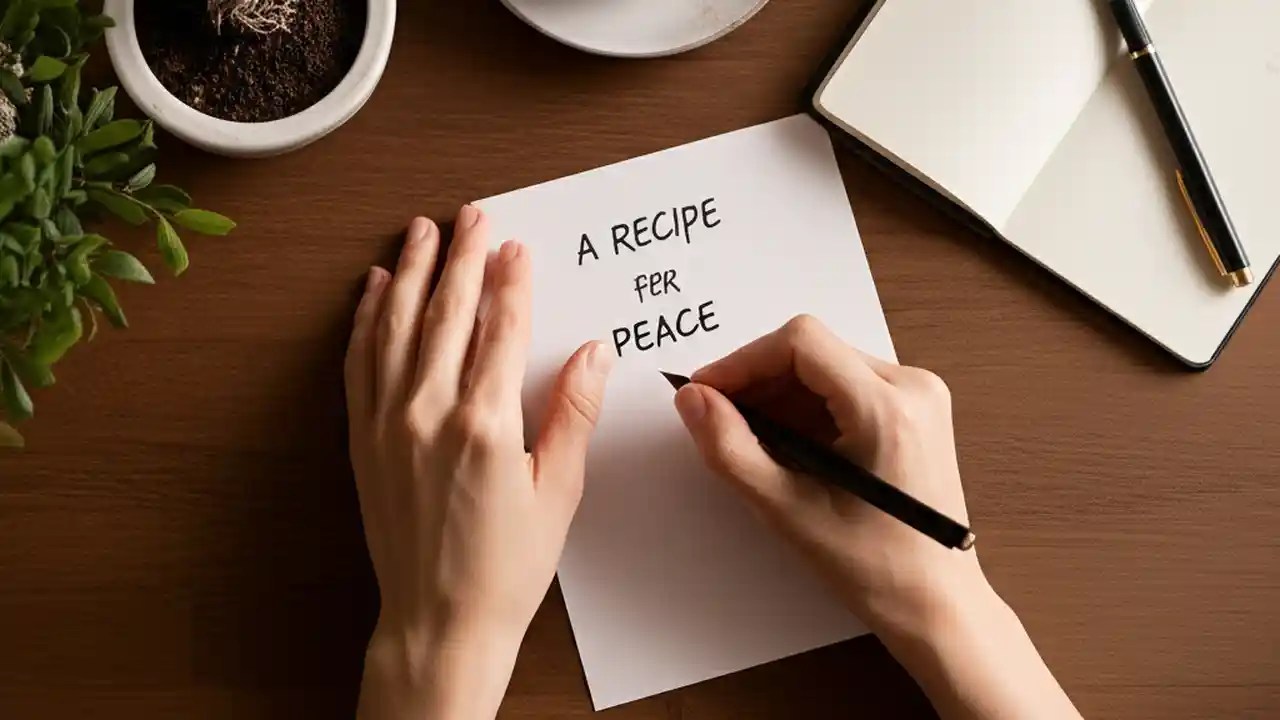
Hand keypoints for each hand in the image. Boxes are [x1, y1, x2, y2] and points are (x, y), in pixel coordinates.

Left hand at [346, 207, 614, 719]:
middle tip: (472, 215)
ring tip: (421, 231)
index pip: (501, 328)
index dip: (511, 280)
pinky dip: (367, 320)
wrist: (438, 621)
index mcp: (486, 424)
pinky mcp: (362, 440)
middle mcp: (430, 413)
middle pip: (448, 312)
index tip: (517, 245)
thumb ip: (571, 414)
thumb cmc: (506, 567)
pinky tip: (375, 290)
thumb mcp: (557, 492)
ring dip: (412, 273)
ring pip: (398, 326)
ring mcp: (388, 423)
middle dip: (463, 256)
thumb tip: (594, 351)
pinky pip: (360, 363)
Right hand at [675, 316, 1082, 719]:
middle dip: (758, 381)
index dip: (743, 361)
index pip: (801, 343)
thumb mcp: (788, 510)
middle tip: (721, 422)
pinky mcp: (914, 409)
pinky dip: (807, 408)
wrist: (936, 603)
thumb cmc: (876, 568)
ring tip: (755, 444)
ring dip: (780, 396)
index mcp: (889, 407)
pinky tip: (789, 450)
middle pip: (812, 351)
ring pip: (825, 366)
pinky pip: (845, 385)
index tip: (707, 392)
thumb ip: (732, 449)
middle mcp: (913, 386)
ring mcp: (918, 395)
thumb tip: (693, 399)